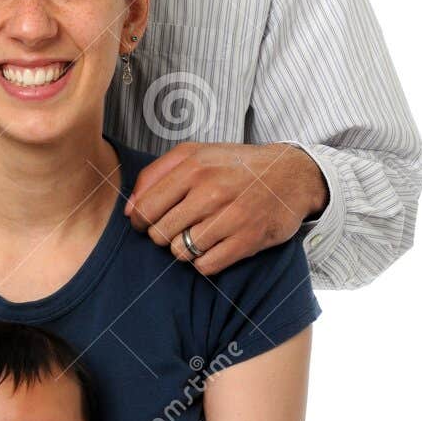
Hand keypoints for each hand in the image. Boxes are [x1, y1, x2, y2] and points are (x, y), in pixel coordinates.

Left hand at [124, 141, 327, 275]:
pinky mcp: (247, 240)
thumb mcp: (196, 154)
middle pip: (160, 233)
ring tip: (196, 236)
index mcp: (194, 166)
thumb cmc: (235, 166)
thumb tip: (130, 210)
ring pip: (180, 253)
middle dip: (162, 236)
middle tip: (176, 229)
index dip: (140, 221)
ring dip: (183, 250)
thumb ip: (156, 174)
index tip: (147, 222)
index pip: (145, 207)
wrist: (291, 175)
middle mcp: (211, 190)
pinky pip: (205, 266)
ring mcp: (230, 217)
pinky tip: (212, 247)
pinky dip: (204, 262)